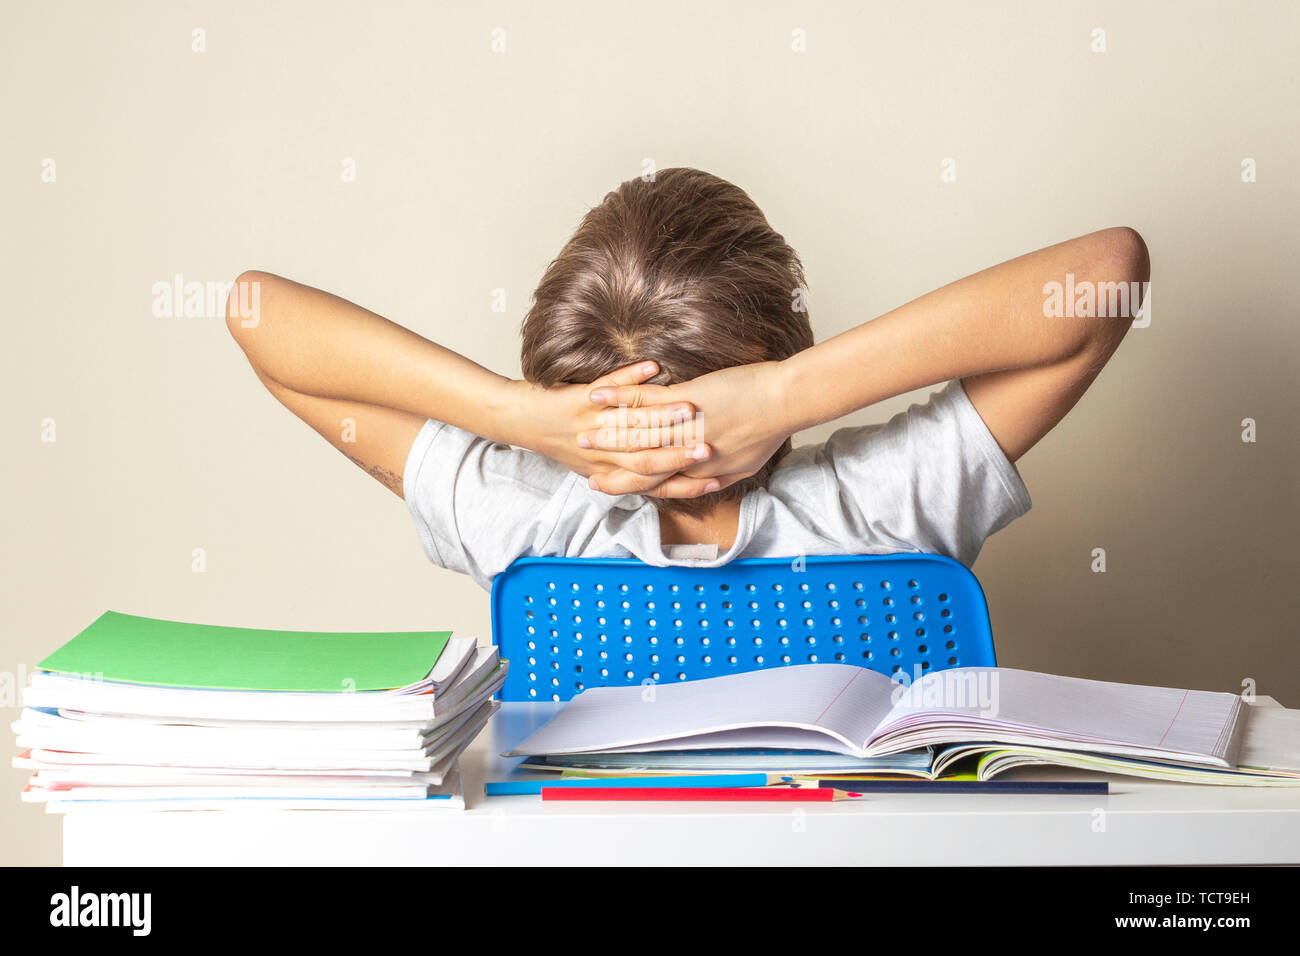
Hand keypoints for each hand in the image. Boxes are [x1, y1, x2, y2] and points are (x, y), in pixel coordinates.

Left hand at [507, 361, 724, 497]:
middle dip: (683, 452)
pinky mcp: (580, 403)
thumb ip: (635, 470)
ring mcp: (593, 428)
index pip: (658, 482)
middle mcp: (605, 455)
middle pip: (651, 457)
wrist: (524, 422)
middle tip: (712, 446)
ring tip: (694, 404)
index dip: (688, 481)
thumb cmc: (570, 442)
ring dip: (664, 414)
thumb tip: (670, 471)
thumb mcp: (603, 464)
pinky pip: (608, 389)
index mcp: (615, 471)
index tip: (715, 476)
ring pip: (634, 425)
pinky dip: (630, 377)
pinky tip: (653, 367)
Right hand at [581, 361, 794, 494]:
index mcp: (698, 472)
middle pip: (636, 462)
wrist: (784, 402)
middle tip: (580, 460)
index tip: (602, 483)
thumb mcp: (745, 466)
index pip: (652, 482)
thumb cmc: (770, 431)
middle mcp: (685, 456)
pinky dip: (618, 399)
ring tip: (579, 430)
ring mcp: (682, 428)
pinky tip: (597, 395)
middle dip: (604, 462)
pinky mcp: (684, 402)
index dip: (624, 483)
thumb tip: (708, 482)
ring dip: (603, 432)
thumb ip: (720, 476)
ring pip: (633, 434)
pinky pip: (643, 402)